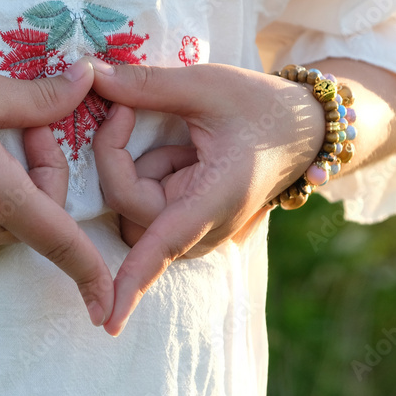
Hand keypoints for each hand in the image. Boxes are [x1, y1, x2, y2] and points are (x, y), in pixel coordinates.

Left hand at [92, 63, 325, 334]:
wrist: (304, 127)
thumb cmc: (263, 107)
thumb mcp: (206, 86)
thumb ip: (146, 86)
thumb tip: (90, 75)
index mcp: (213, 201)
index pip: (161, 247)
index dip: (131, 283)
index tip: (108, 320)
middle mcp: (203, 227)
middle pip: (130, 207)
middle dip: (116, 155)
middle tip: (122, 105)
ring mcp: (195, 226)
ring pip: (134, 205)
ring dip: (138, 162)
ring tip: (174, 128)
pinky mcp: (187, 218)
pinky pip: (146, 199)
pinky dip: (149, 166)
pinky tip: (180, 143)